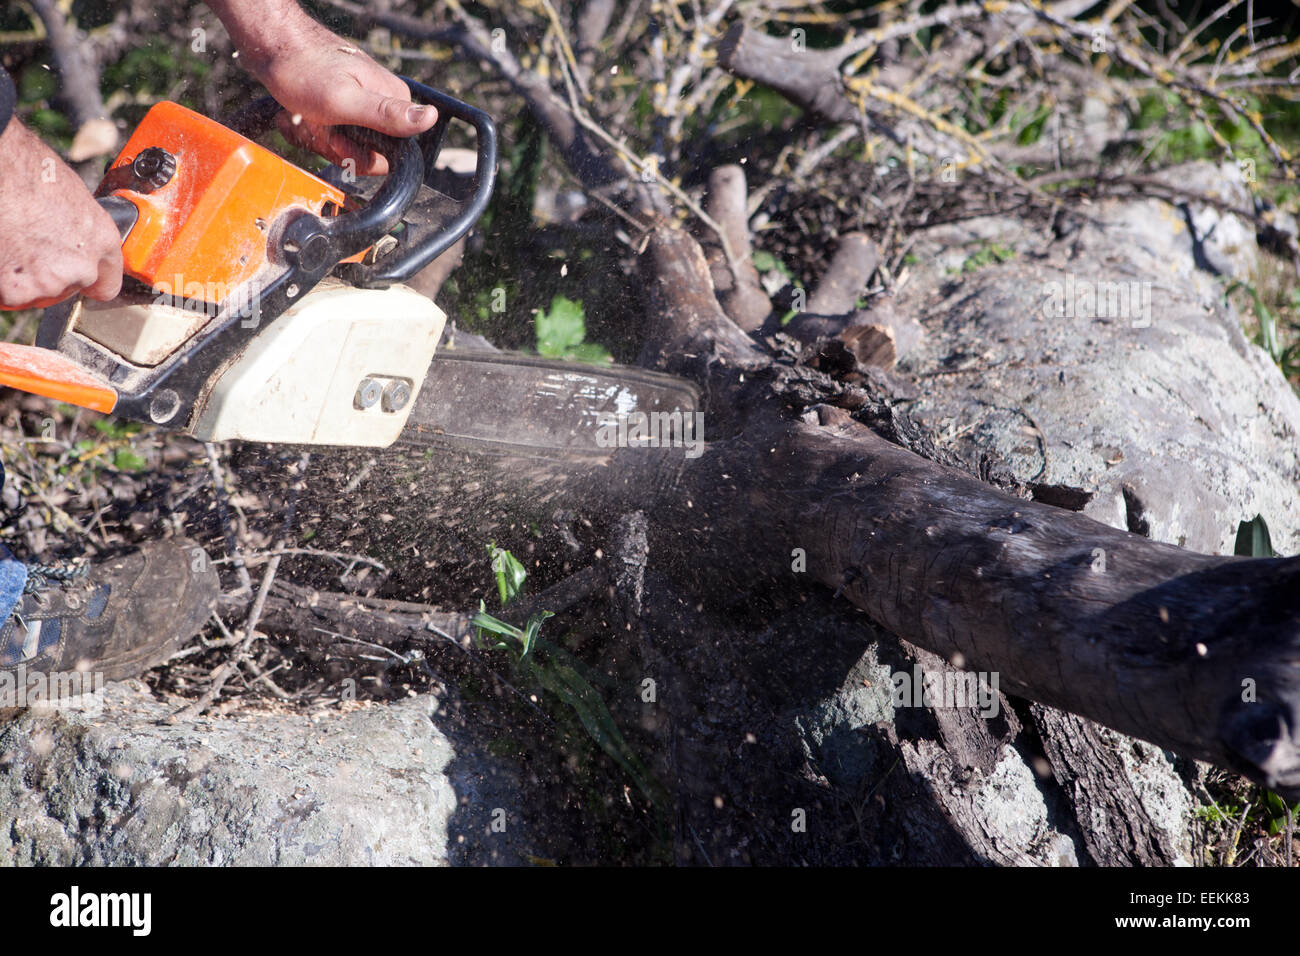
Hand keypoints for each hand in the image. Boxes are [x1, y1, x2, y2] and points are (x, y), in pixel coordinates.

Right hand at [0, 121, 121, 309]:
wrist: (0, 168)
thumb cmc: (27, 171)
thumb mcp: (71, 198)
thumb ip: (77, 230)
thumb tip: (68, 237)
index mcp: (102, 241)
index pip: (106, 284)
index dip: (87, 280)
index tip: (74, 276)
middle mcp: (81, 267)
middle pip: (63, 289)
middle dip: (44, 273)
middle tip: (23, 245)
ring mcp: (48, 282)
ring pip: (32, 294)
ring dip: (17, 278)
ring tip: (8, 243)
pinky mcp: (15, 291)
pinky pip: (5, 297)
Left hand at [228, 13, 437, 174]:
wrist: (271, 45)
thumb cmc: (303, 69)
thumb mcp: (346, 100)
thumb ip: (387, 115)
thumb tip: (431, 118)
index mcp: (393, 102)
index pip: (390, 157)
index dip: (359, 156)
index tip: (336, 141)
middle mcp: (381, 103)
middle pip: (364, 153)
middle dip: (334, 147)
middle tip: (316, 125)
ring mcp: (360, 104)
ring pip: (343, 145)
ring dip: (317, 138)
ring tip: (302, 117)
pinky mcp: (340, 105)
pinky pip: (329, 134)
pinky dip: (309, 130)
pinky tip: (297, 115)